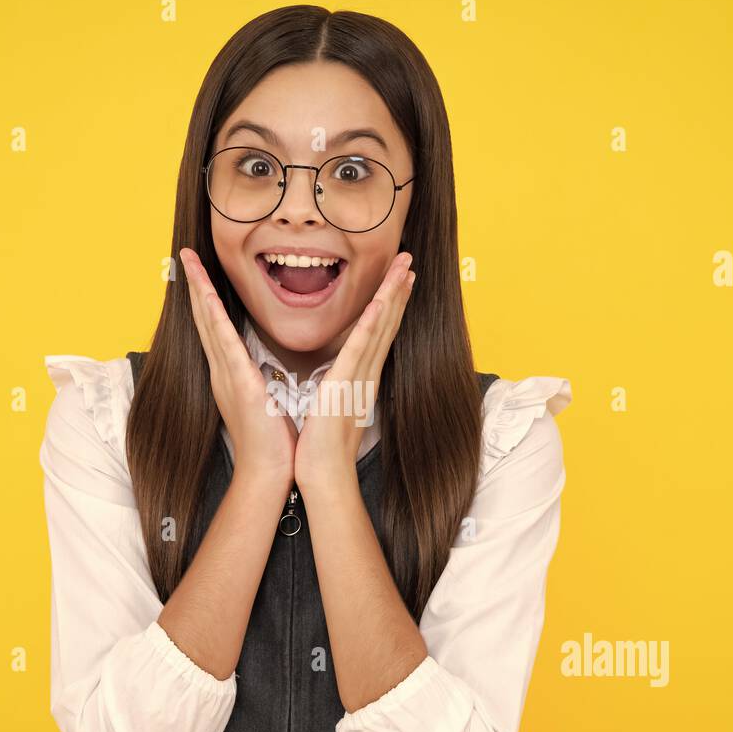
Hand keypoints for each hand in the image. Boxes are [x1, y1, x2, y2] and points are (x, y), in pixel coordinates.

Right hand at [181, 248, 297, 490]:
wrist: (268, 472)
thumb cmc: (272, 441)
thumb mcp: (265, 401)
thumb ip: (259, 381)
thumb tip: (262, 369)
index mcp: (230, 374)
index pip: (215, 327)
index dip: (206, 298)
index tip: (200, 271)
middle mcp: (221, 371)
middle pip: (204, 318)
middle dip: (195, 285)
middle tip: (185, 254)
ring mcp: (226, 375)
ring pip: (209, 323)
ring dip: (199, 290)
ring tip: (189, 262)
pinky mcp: (238, 383)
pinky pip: (224, 343)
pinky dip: (214, 318)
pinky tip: (208, 298)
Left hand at [293, 252, 414, 495]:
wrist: (323, 472)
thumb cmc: (323, 445)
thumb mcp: (334, 405)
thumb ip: (341, 386)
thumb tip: (340, 375)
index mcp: (362, 376)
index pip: (380, 332)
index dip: (392, 303)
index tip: (400, 278)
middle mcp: (367, 373)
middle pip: (388, 323)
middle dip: (399, 289)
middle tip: (409, 259)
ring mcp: (359, 377)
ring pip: (380, 328)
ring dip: (392, 296)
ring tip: (404, 268)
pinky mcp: (346, 384)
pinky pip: (360, 349)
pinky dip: (372, 325)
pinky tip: (380, 303)